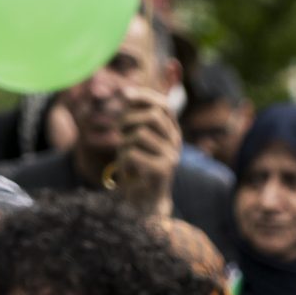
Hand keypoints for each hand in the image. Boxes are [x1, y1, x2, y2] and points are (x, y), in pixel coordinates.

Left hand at [110, 90, 179, 221]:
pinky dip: (124, 160)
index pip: (164, 106)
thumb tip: (126, 92)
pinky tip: (128, 170)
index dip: (145, 96)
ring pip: (140, 134)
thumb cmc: (138, 167)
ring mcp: (172, 157)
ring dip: (124, 142)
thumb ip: (135, 117)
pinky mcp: (162, 171)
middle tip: (119, 132)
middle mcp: (176, 143)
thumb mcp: (136, 138)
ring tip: (125, 155)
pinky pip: (133, 153)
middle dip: (128, 120)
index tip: (124, 94)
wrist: (145, 202)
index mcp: (172, 132)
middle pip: (152, 116)